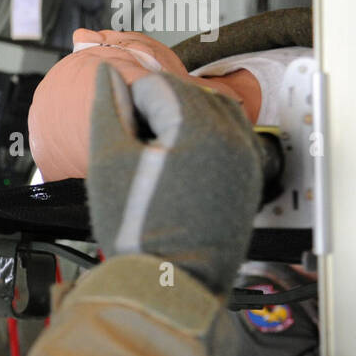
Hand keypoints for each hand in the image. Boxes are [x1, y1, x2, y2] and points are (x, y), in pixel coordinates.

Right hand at [86, 65, 261, 293]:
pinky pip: (229, 134)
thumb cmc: (138, 230)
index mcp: (197, 127)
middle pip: (184, 92)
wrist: (170, 282)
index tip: (122, 142)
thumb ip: (107, 108)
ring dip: (180, 120)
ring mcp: (245, 156)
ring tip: (157, 158)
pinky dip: (204, 137)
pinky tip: (180, 164)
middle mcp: (231, 136)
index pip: (153, 84)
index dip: (127, 108)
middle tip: (136, 154)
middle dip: (155, 113)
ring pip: (209, 108)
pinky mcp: (248, 175)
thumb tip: (107, 74)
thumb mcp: (108, 162)